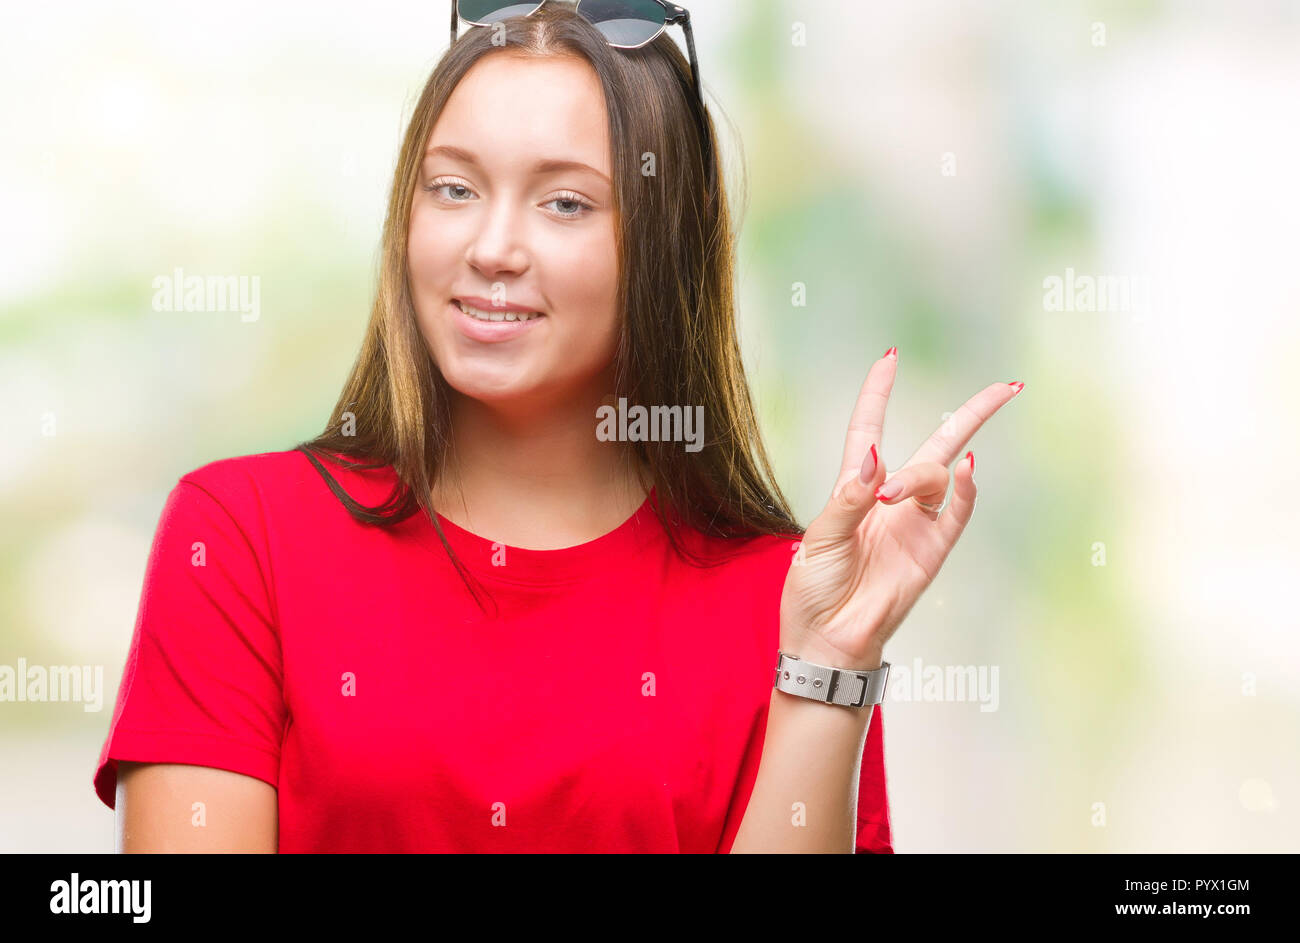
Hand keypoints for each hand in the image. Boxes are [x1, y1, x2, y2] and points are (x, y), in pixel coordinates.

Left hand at [779, 347, 1023, 670]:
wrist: (828, 640)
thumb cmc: (814, 589)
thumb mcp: (819, 538)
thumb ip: (848, 497)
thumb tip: (875, 458)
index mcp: (854, 488)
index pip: (869, 430)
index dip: (878, 394)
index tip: (890, 358)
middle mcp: (891, 500)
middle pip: (938, 445)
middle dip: (972, 415)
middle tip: (1006, 387)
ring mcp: (916, 524)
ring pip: (938, 477)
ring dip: (920, 475)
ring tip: (888, 494)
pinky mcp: (932, 552)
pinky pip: (957, 515)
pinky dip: (967, 492)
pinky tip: (971, 470)